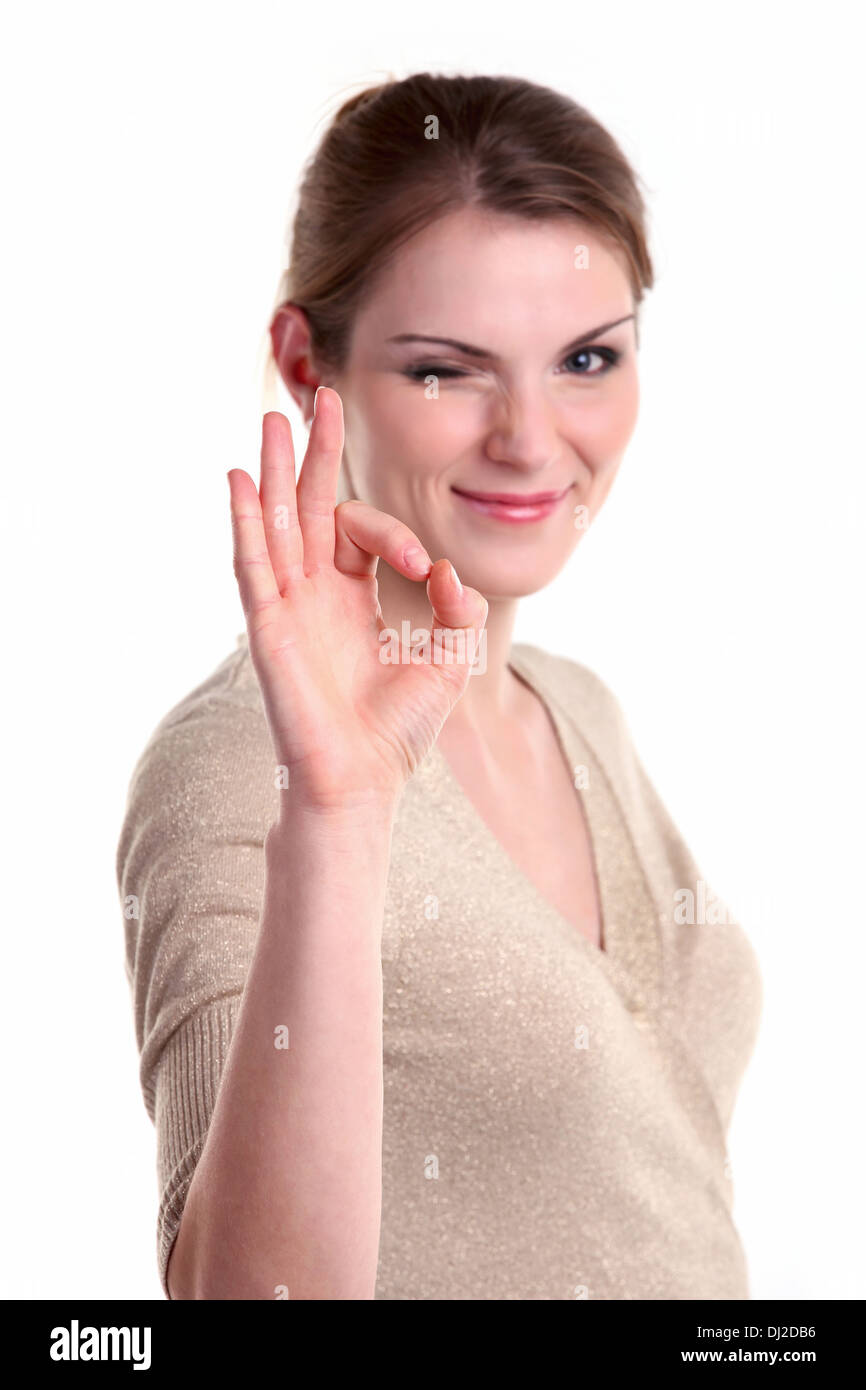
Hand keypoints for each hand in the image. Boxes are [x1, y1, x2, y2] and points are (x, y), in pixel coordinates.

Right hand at [228, 388, 487, 812]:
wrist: (363, 780)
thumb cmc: (398, 730)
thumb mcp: (449, 659)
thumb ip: (458, 609)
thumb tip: (445, 568)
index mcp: (351, 596)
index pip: (360, 531)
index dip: (393, 533)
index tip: (423, 567)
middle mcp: (313, 593)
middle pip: (308, 506)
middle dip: (314, 453)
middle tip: (320, 398)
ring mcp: (286, 606)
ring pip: (275, 522)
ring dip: (272, 470)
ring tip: (271, 417)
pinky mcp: (268, 626)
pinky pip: (252, 564)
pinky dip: (245, 522)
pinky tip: (239, 480)